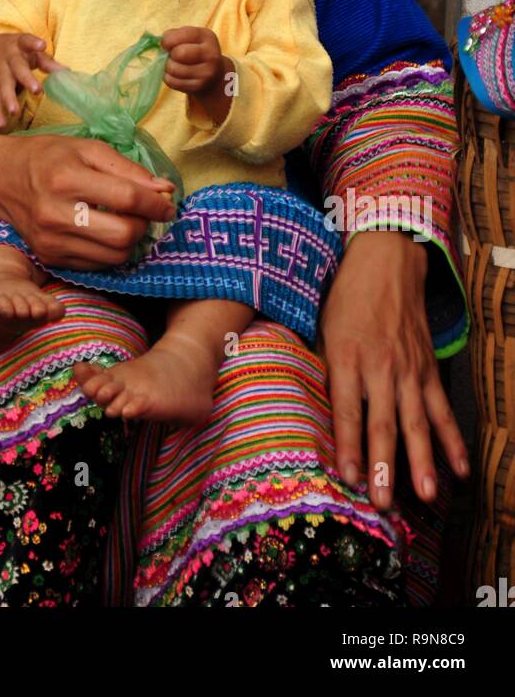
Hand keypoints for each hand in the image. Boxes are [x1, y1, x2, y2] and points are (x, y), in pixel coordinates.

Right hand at [0, 33, 65, 128]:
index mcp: (20, 46)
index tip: (41, 45)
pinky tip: (2, 123)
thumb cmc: (19, 52)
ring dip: (8, 99)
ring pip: (3, 86)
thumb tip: (67, 72)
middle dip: (26, 79)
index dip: (33, 43)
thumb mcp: (32, 52)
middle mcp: (8, 59)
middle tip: (36, 90)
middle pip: (17, 68)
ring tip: (14, 112)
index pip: (26, 41)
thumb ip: (48, 62)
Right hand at [0, 132, 176, 269]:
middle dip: (144, 225)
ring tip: (126, 222)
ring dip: (131, 241)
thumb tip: (165, 190)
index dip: (155, 204)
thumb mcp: (88, 148)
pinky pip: (98, 265)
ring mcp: (52, 241)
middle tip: (144, 213)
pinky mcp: (50, 258)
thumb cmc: (49, 157)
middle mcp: (56, 214)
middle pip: (123, 235)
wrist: (1, 179)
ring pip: (114, 256)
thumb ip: (128, 169)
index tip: (167, 203)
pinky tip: (106, 232)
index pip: (126, 198)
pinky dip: (111, 252)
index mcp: (66, 178)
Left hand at [161, 26, 230, 122]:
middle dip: (169, 55)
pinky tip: (174, 75)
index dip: (169, 39)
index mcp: (208, 37)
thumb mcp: (191, 38)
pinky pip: (173, 82)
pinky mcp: (199, 87)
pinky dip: (168, 78)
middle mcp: (211, 54)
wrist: (213, 76)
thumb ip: (175, 35)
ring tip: (172, 65)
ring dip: (167, 67)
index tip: (165, 43)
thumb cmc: (196, 51)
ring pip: (174, 69)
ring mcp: (206, 73)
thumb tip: (160, 41)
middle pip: (179, 53)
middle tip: (171, 56)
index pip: (186, 34)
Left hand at [319, 229, 469, 511]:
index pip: (346, 409)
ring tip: (427, 496)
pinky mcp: (428, 368)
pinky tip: (458, 468)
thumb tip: (306, 408)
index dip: (348, 445)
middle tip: (384, 502)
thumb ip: (319, 368)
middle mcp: (380, 366)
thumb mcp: (320, 327)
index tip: (350, 478)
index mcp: (346, 356)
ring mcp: (409, 369)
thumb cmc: (345, 297)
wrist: (385, 262)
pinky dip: (451, 439)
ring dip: (422, 461)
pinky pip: (441, 408)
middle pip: (384, 423)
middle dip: (385, 465)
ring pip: (417, 422)